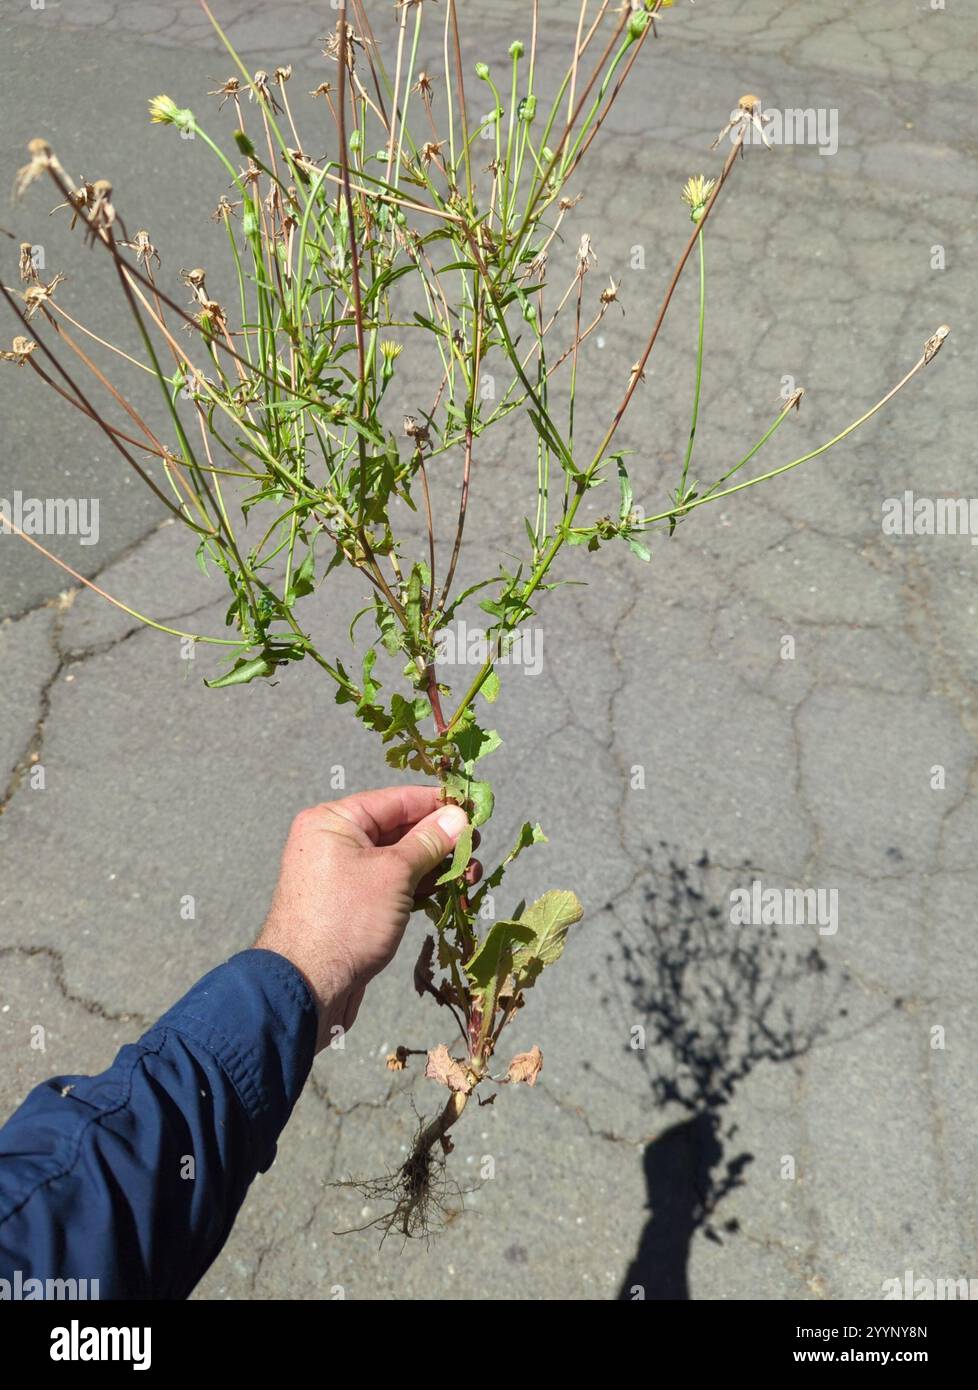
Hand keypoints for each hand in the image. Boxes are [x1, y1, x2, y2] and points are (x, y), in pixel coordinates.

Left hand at [255, 785, 477, 1049]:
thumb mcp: (394, 873)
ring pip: (399, 860)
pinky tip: (450, 892)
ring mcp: (343, 876)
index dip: (436, 803)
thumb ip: (428, 841)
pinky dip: (419, 887)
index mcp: (334, 821)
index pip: (395, 800)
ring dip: (436, 866)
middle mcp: (334, 842)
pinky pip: (392, 885)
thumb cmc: (348, 919)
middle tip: (477, 845)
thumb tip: (458, 815)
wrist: (308, 986)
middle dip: (440, 838)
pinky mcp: (353, 906)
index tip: (472, 806)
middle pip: (398, 829)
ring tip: (471, 873)